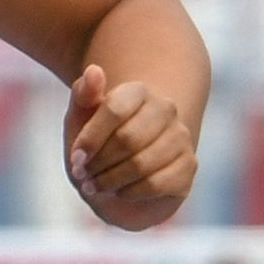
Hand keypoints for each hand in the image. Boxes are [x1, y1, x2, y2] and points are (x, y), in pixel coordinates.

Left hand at [64, 63, 196, 229]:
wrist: (120, 175)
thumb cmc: (97, 144)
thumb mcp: (80, 120)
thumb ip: (83, 94)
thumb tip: (94, 71)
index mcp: (137, 91)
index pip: (113, 110)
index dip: (90, 139)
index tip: (75, 158)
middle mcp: (165, 109)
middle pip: (127, 139)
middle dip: (99, 163)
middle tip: (83, 176)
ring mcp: (180, 137)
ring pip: (141, 164)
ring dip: (111, 181)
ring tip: (96, 185)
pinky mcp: (188, 166)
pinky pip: (156, 184)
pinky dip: (131, 193)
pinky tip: (121, 191)